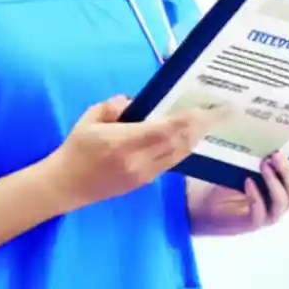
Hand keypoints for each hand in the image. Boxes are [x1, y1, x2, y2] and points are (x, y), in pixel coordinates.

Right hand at [40, 95, 230, 213]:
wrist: (65, 186)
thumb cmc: (75, 149)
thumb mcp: (89, 119)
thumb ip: (113, 107)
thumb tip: (133, 102)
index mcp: (124, 143)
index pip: (168, 130)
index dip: (194, 119)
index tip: (212, 108)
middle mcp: (139, 161)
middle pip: (181, 143)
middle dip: (203, 126)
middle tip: (222, 111)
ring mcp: (144, 174)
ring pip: (180, 154)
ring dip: (197, 137)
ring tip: (211, 121)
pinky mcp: (144, 182)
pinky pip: (172, 162)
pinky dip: (184, 147)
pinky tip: (190, 136)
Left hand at [187, 139, 288, 235]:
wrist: (201, 202)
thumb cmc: (225, 179)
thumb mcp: (242, 160)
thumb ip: (255, 148)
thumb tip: (260, 120)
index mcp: (283, 182)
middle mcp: (281, 198)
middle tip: (276, 154)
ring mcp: (269, 212)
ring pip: (283, 200)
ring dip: (275, 182)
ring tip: (263, 165)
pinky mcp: (253, 222)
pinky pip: (262, 213)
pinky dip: (257, 196)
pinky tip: (247, 182)